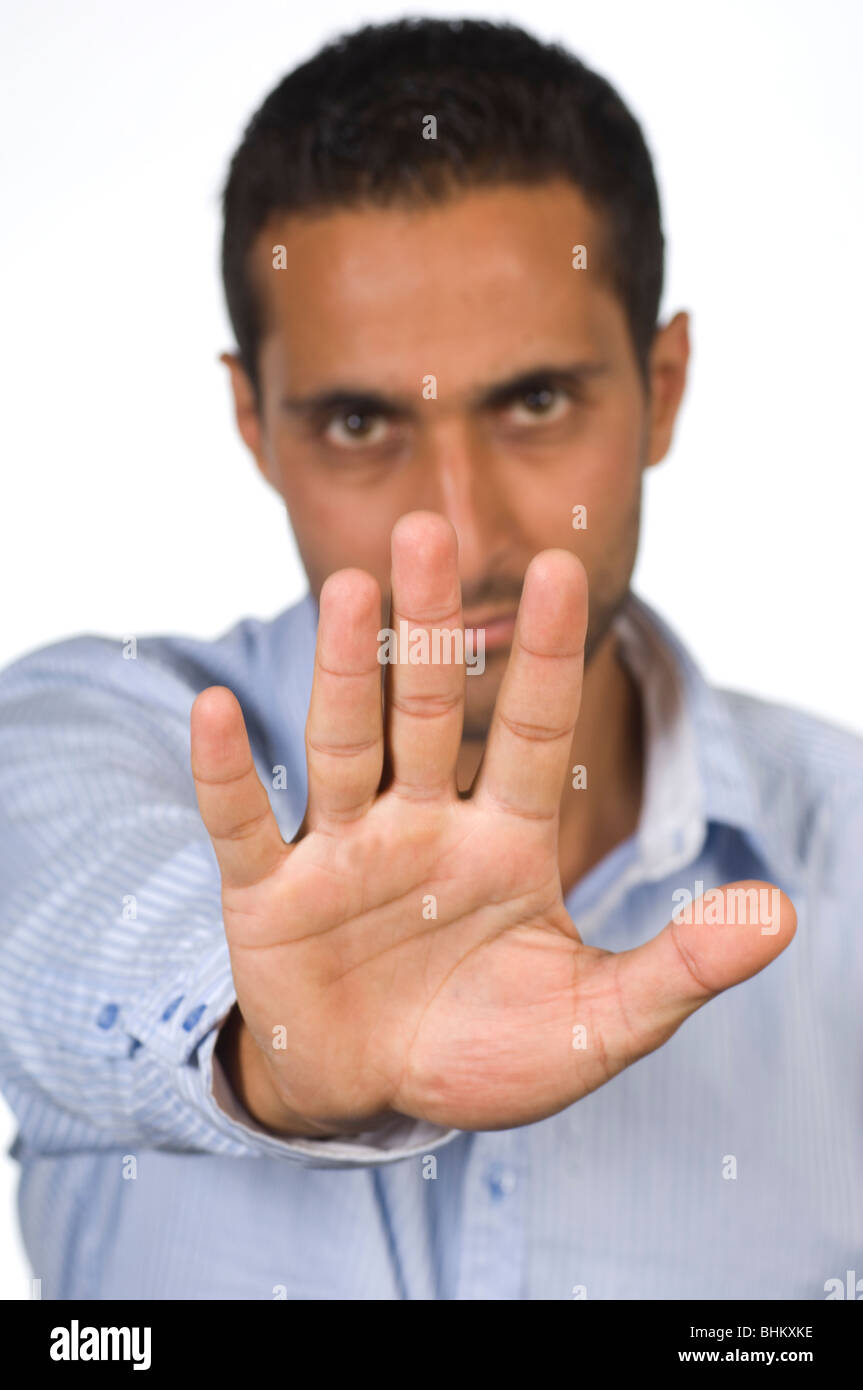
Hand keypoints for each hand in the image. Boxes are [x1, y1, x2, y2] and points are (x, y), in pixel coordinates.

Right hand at [191, 511, 794, 1136]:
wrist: (373, 1098)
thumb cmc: (486, 1051)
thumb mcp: (595, 1022)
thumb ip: (679, 967)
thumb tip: (784, 914)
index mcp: (503, 839)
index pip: (529, 730)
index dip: (542, 655)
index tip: (559, 567)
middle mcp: (421, 824)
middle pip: (423, 710)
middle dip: (427, 629)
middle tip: (428, 529)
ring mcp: (343, 851)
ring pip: (342, 743)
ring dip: (343, 670)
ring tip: (352, 588)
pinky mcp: (271, 894)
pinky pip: (246, 824)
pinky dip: (227, 774)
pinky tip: (216, 711)